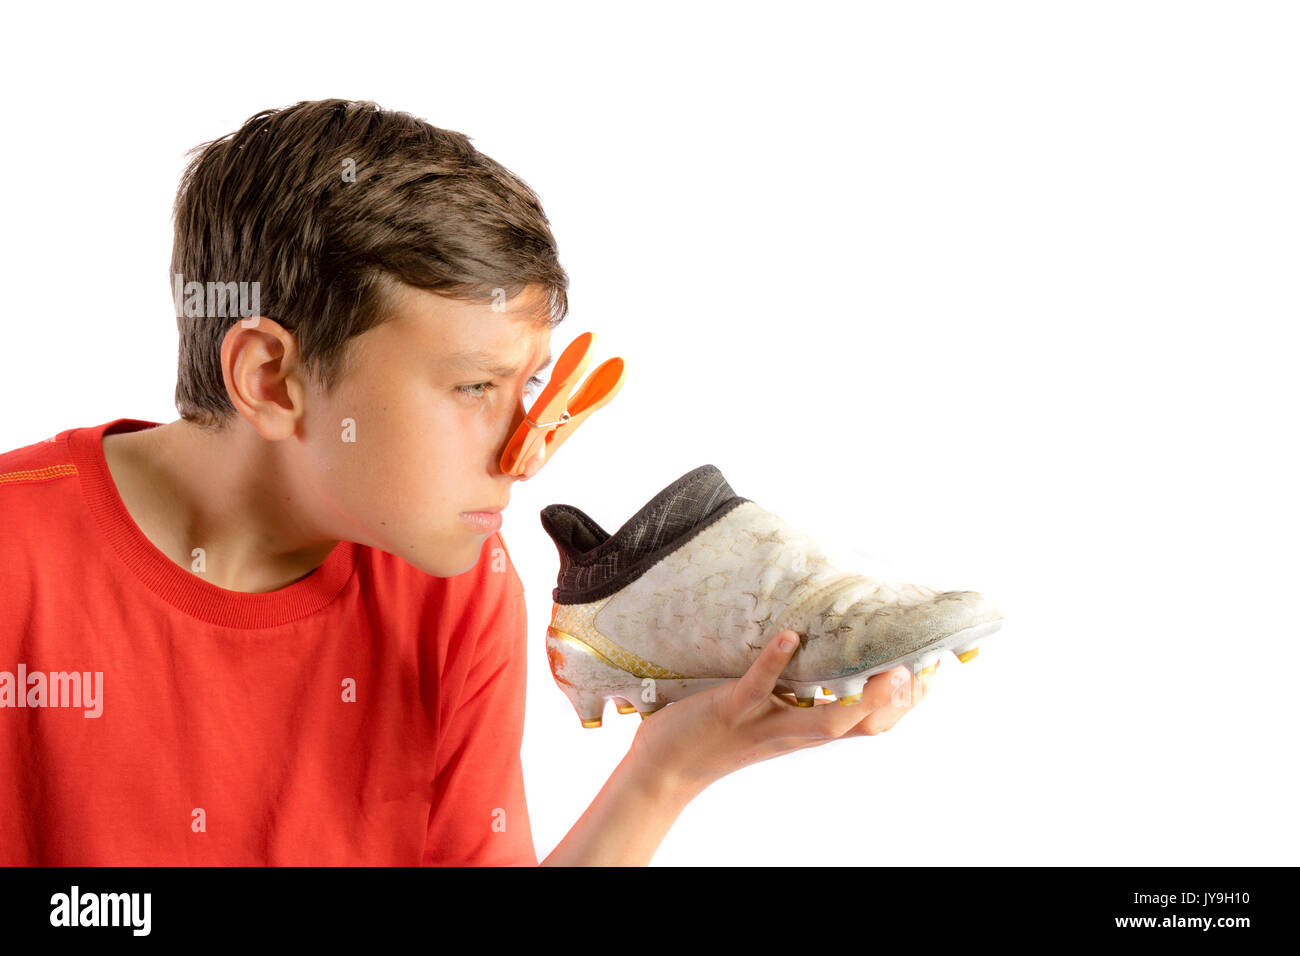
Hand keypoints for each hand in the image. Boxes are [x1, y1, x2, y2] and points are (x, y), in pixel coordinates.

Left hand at [625, 630, 931, 800]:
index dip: (905, 705)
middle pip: (860, 727)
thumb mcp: (767, 716)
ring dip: (857, 699)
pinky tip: (790, 638)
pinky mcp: (731, 709)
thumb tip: (822, 654)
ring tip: (885, 671)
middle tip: (922, 672)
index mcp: (806, 731)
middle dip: (895, 703)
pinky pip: (758, 686)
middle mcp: (794, 733)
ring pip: (823, 723)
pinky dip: (774, 661)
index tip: (933, 675)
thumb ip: (796, 693)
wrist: (664, 767)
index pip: (869, 725)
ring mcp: (765, 723)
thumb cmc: (714, 733)